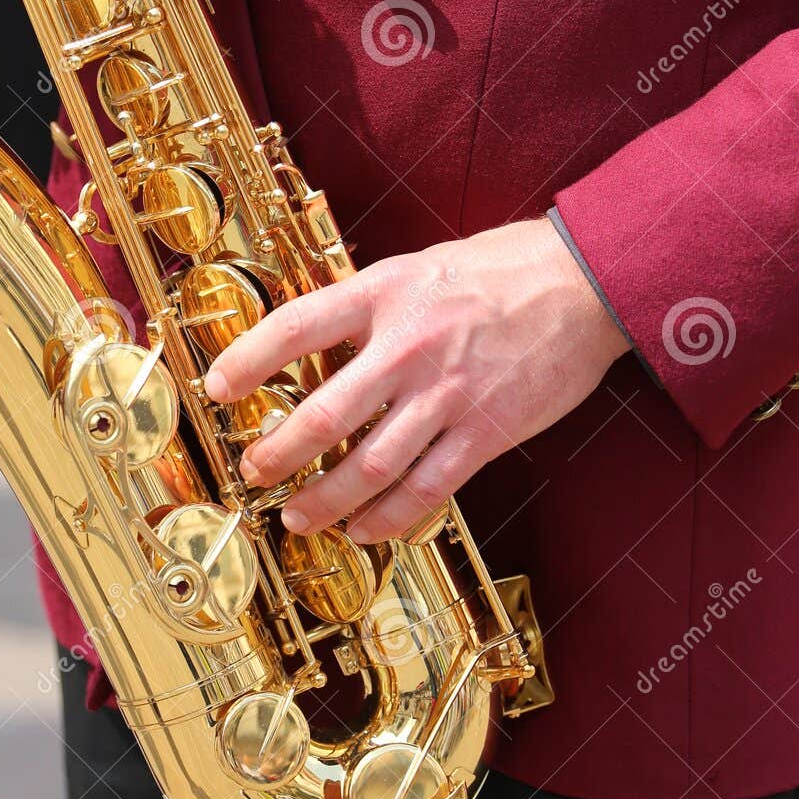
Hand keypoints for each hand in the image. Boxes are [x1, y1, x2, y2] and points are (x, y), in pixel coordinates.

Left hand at [204, 218, 628, 543]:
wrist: (582, 282)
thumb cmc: (498, 269)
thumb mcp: (416, 268)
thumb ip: (366, 305)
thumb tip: (310, 342)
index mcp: (384, 294)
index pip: (295, 327)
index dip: (246, 359)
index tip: (216, 387)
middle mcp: (408, 346)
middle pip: (323, 413)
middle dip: (276, 452)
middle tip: (254, 470)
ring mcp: (446, 394)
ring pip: (370, 465)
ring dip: (325, 500)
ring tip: (297, 516)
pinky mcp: (483, 432)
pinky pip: (425, 489)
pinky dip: (388, 519)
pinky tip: (364, 531)